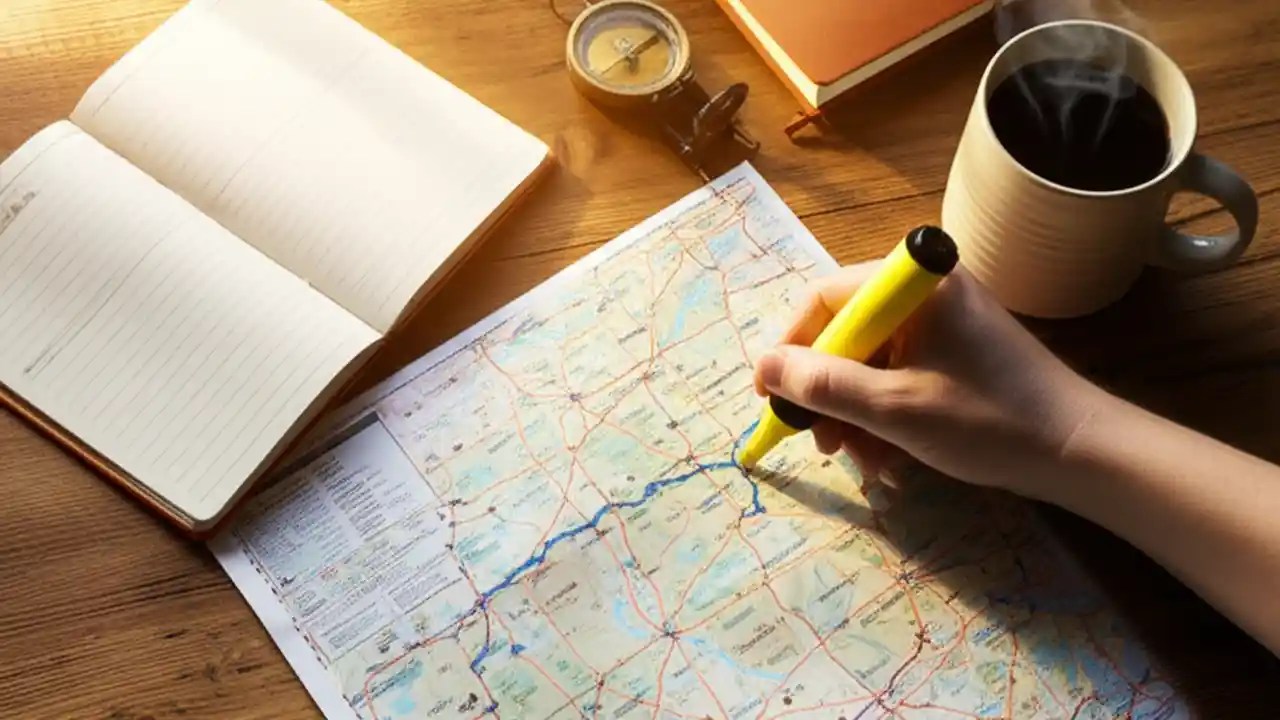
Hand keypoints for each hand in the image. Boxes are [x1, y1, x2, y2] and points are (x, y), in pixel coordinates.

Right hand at [752, 262, 1103, 496]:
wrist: (1079, 451)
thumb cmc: (989, 421)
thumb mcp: (895, 408)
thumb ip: (823, 385)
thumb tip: (763, 366)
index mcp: (915, 284)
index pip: (824, 299)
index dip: (790, 350)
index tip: (774, 400)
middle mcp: (925, 292)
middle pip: (845, 334)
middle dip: (828, 395)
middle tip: (821, 444)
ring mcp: (942, 323)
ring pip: (868, 363)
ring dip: (855, 416)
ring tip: (863, 462)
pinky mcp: (954, 353)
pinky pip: (898, 376)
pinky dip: (885, 417)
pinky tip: (889, 459)